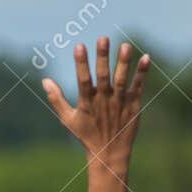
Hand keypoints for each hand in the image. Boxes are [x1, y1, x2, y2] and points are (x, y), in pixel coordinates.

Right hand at [42, 38, 149, 171]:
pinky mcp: (133, 106)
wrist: (110, 154)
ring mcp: (120, 103)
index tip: (79, 45)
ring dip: (124, 63)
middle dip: (103, 58)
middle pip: (103, 77)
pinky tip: (146, 58)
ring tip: (125, 46)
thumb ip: (56, 99)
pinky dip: (142, 74)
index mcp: (87, 103)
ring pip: (122, 80)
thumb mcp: (68, 119)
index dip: (81, 64)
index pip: (83, 80)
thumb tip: (45, 80)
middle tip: (103, 38)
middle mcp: (104, 101)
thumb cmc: (86, 135)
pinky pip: (138, 87)